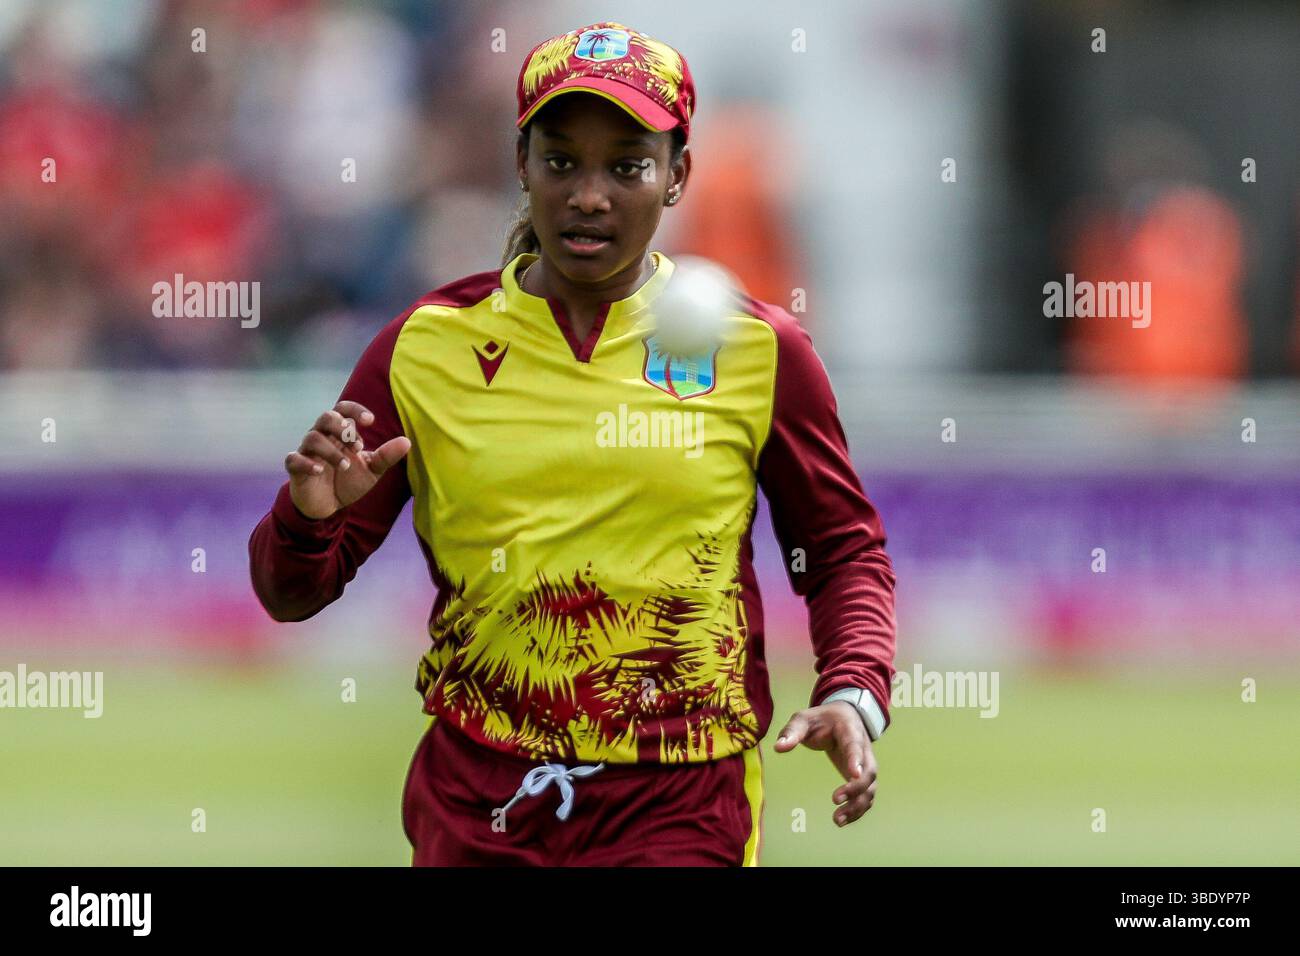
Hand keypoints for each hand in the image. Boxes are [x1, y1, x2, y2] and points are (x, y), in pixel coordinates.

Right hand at [283, 400, 410, 519]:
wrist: (329, 506)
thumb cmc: (349, 481)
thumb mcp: (371, 470)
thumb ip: (386, 456)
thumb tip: (407, 442)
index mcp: (339, 433)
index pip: (342, 409)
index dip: (354, 410)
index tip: (370, 421)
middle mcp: (322, 438)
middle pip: (326, 417)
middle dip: (342, 428)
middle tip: (357, 446)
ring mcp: (307, 452)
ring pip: (312, 438)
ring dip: (332, 451)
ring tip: (346, 466)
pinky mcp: (296, 469)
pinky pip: (294, 459)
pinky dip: (306, 463)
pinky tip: (319, 471)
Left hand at [774, 702, 877, 826]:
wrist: (844, 717)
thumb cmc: (822, 719)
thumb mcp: (804, 719)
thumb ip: (792, 731)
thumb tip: (778, 747)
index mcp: (850, 730)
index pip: (855, 745)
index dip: (856, 759)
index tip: (853, 774)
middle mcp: (864, 749)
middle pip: (868, 771)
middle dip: (855, 789)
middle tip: (834, 800)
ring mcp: (866, 764)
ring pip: (870, 787)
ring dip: (857, 805)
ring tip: (837, 820)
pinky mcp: (863, 777)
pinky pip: (867, 795)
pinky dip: (858, 809)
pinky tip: (841, 820)